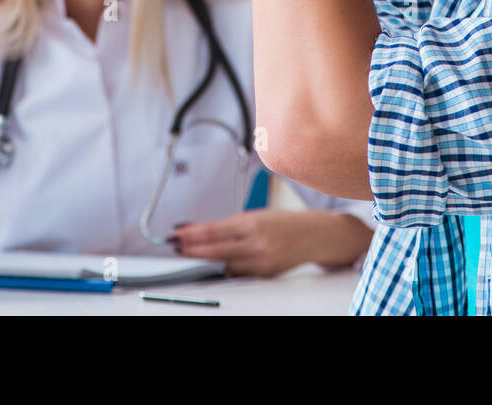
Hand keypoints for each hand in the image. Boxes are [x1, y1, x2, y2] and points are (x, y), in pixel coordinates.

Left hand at [171, 208, 358, 276]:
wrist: (314, 236)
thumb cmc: (284, 222)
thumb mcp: (255, 215)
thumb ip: (227, 224)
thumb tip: (196, 230)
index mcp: (253, 223)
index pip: (215, 231)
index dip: (192, 235)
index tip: (177, 235)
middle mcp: (257, 244)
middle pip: (216, 251)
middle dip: (193, 250)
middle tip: (176, 247)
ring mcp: (261, 262)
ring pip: (224, 266)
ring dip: (207, 260)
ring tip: (192, 254)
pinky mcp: (264, 276)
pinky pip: (238, 274)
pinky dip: (226, 268)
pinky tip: (216, 263)